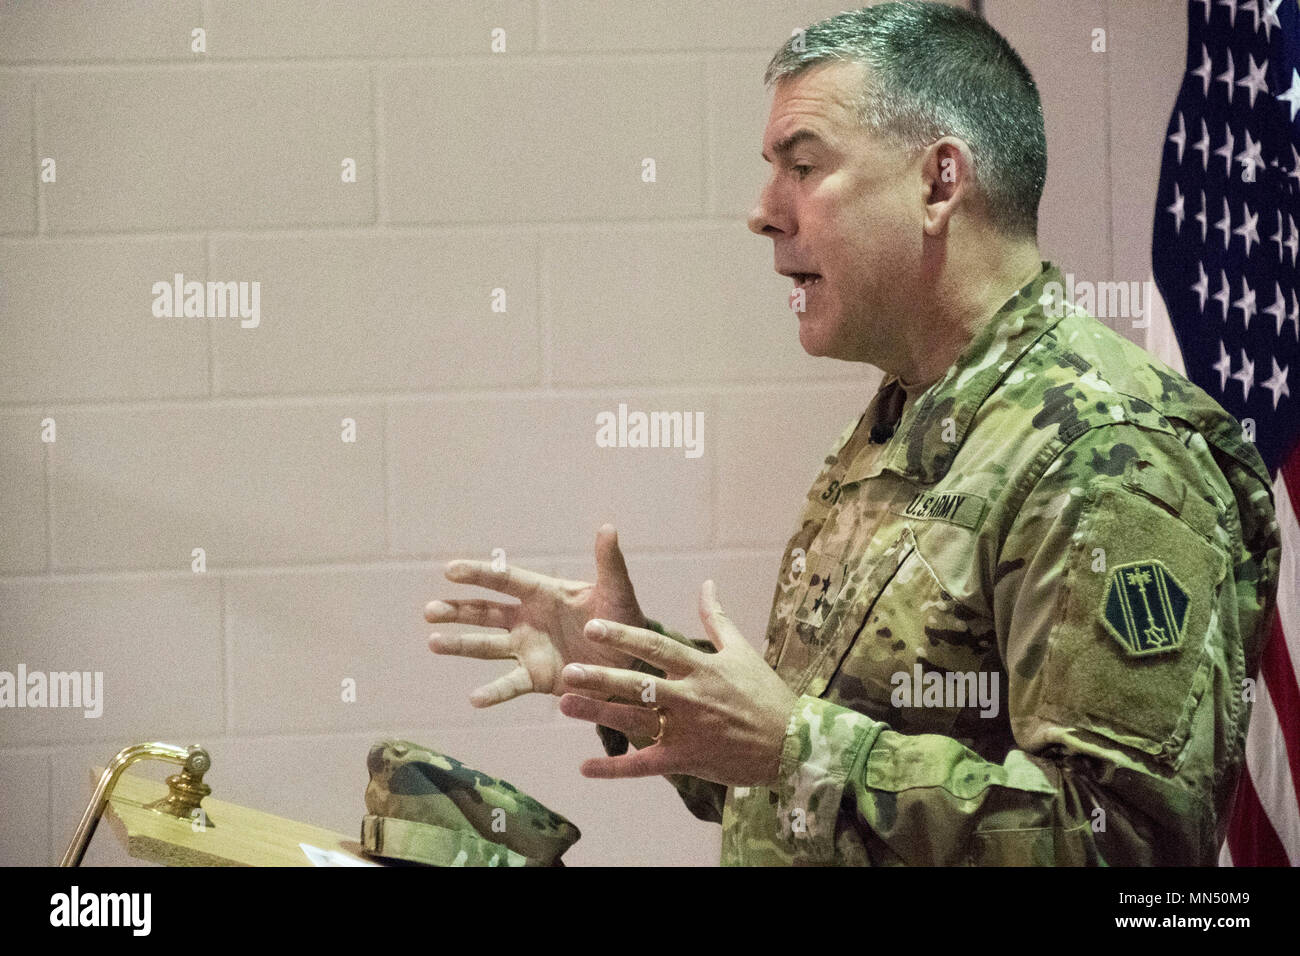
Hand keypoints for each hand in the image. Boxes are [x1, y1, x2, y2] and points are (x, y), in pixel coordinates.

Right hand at [426, 524, 647, 706]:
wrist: (630, 659)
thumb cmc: (622, 618)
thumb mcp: (617, 590)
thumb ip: (609, 562)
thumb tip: (608, 527)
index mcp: (542, 593)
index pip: (504, 580)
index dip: (478, 574)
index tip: (450, 570)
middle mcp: (527, 619)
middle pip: (485, 612)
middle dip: (457, 610)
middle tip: (429, 611)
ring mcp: (527, 649)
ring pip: (487, 646)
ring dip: (460, 644)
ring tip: (433, 643)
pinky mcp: (535, 677)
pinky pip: (510, 684)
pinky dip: (494, 692)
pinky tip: (474, 700)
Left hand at [557, 579, 798, 787]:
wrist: (792, 743)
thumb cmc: (766, 694)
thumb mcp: (742, 650)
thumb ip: (716, 618)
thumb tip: (706, 583)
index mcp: (701, 667)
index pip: (656, 647)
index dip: (624, 637)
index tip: (594, 627)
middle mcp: (690, 696)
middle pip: (639, 684)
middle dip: (601, 676)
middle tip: (568, 670)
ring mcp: (688, 730)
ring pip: (635, 720)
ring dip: (599, 713)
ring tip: (564, 704)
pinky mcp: (687, 759)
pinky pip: (645, 764)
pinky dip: (614, 768)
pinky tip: (584, 767)